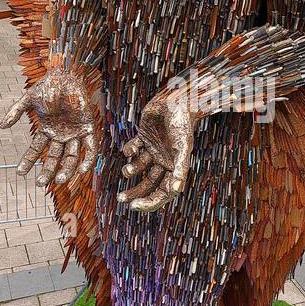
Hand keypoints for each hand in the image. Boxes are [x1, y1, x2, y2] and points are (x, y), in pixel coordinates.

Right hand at [0, 66, 98, 185]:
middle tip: (40, 183)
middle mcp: (61, 134)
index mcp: (47, 130)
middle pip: (54, 158)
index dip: (28, 161)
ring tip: (58, 180)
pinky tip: (81, 171)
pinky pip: (90, 148)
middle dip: (47, 172)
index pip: (36, 150)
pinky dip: (87, 160)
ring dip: (66, 170)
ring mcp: (75, 133)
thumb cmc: (48, 85)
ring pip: (71, 157)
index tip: (19, 173)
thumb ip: (15, 112)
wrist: (66, 75)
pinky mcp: (88, 128)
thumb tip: (1, 126)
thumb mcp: (28, 99)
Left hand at [117, 87, 193, 212]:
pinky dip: (129, 151)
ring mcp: (153, 150)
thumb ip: (180, 168)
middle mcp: (164, 161)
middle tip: (121, 199)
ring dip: (131, 171)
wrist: (176, 99)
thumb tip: (176, 190)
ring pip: (139, 168)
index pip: (163, 192)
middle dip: (135, 193)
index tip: (134, 206)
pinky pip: (133, 149)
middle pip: (149, 184)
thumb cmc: (182, 122)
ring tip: (127, 170)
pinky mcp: (144, 137)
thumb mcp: (182, 147)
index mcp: (175, 167)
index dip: (150, 202)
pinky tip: (130, 148)